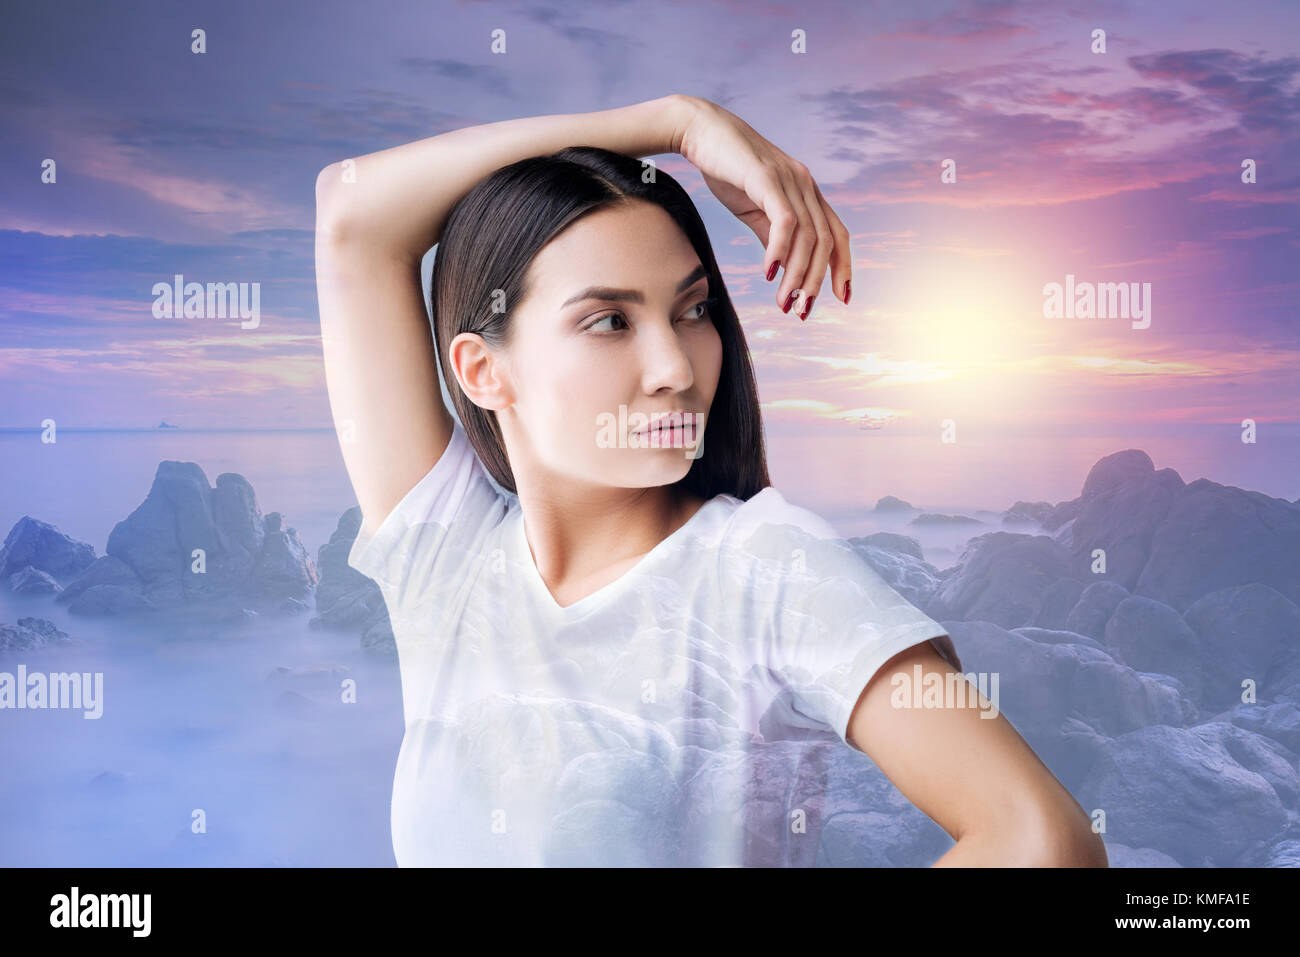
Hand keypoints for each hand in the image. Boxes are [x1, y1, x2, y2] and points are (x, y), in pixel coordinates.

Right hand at [674, 95, 851, 318]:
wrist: (700, 130)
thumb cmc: (726, 169)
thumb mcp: (754, 209)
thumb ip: (773, 236)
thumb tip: (785, 269)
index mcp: (807, 192)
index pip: (837, 234)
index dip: (843, 267)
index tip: (841, 298)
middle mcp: (806, 185)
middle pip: (825, 242)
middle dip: (816, 282)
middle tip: (800, 311)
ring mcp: (789, 180)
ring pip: (807, 237)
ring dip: (796, 275)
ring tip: (783, 302)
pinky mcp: (767, 178)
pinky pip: (784, 221)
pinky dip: (779, 250)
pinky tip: (768, 273)